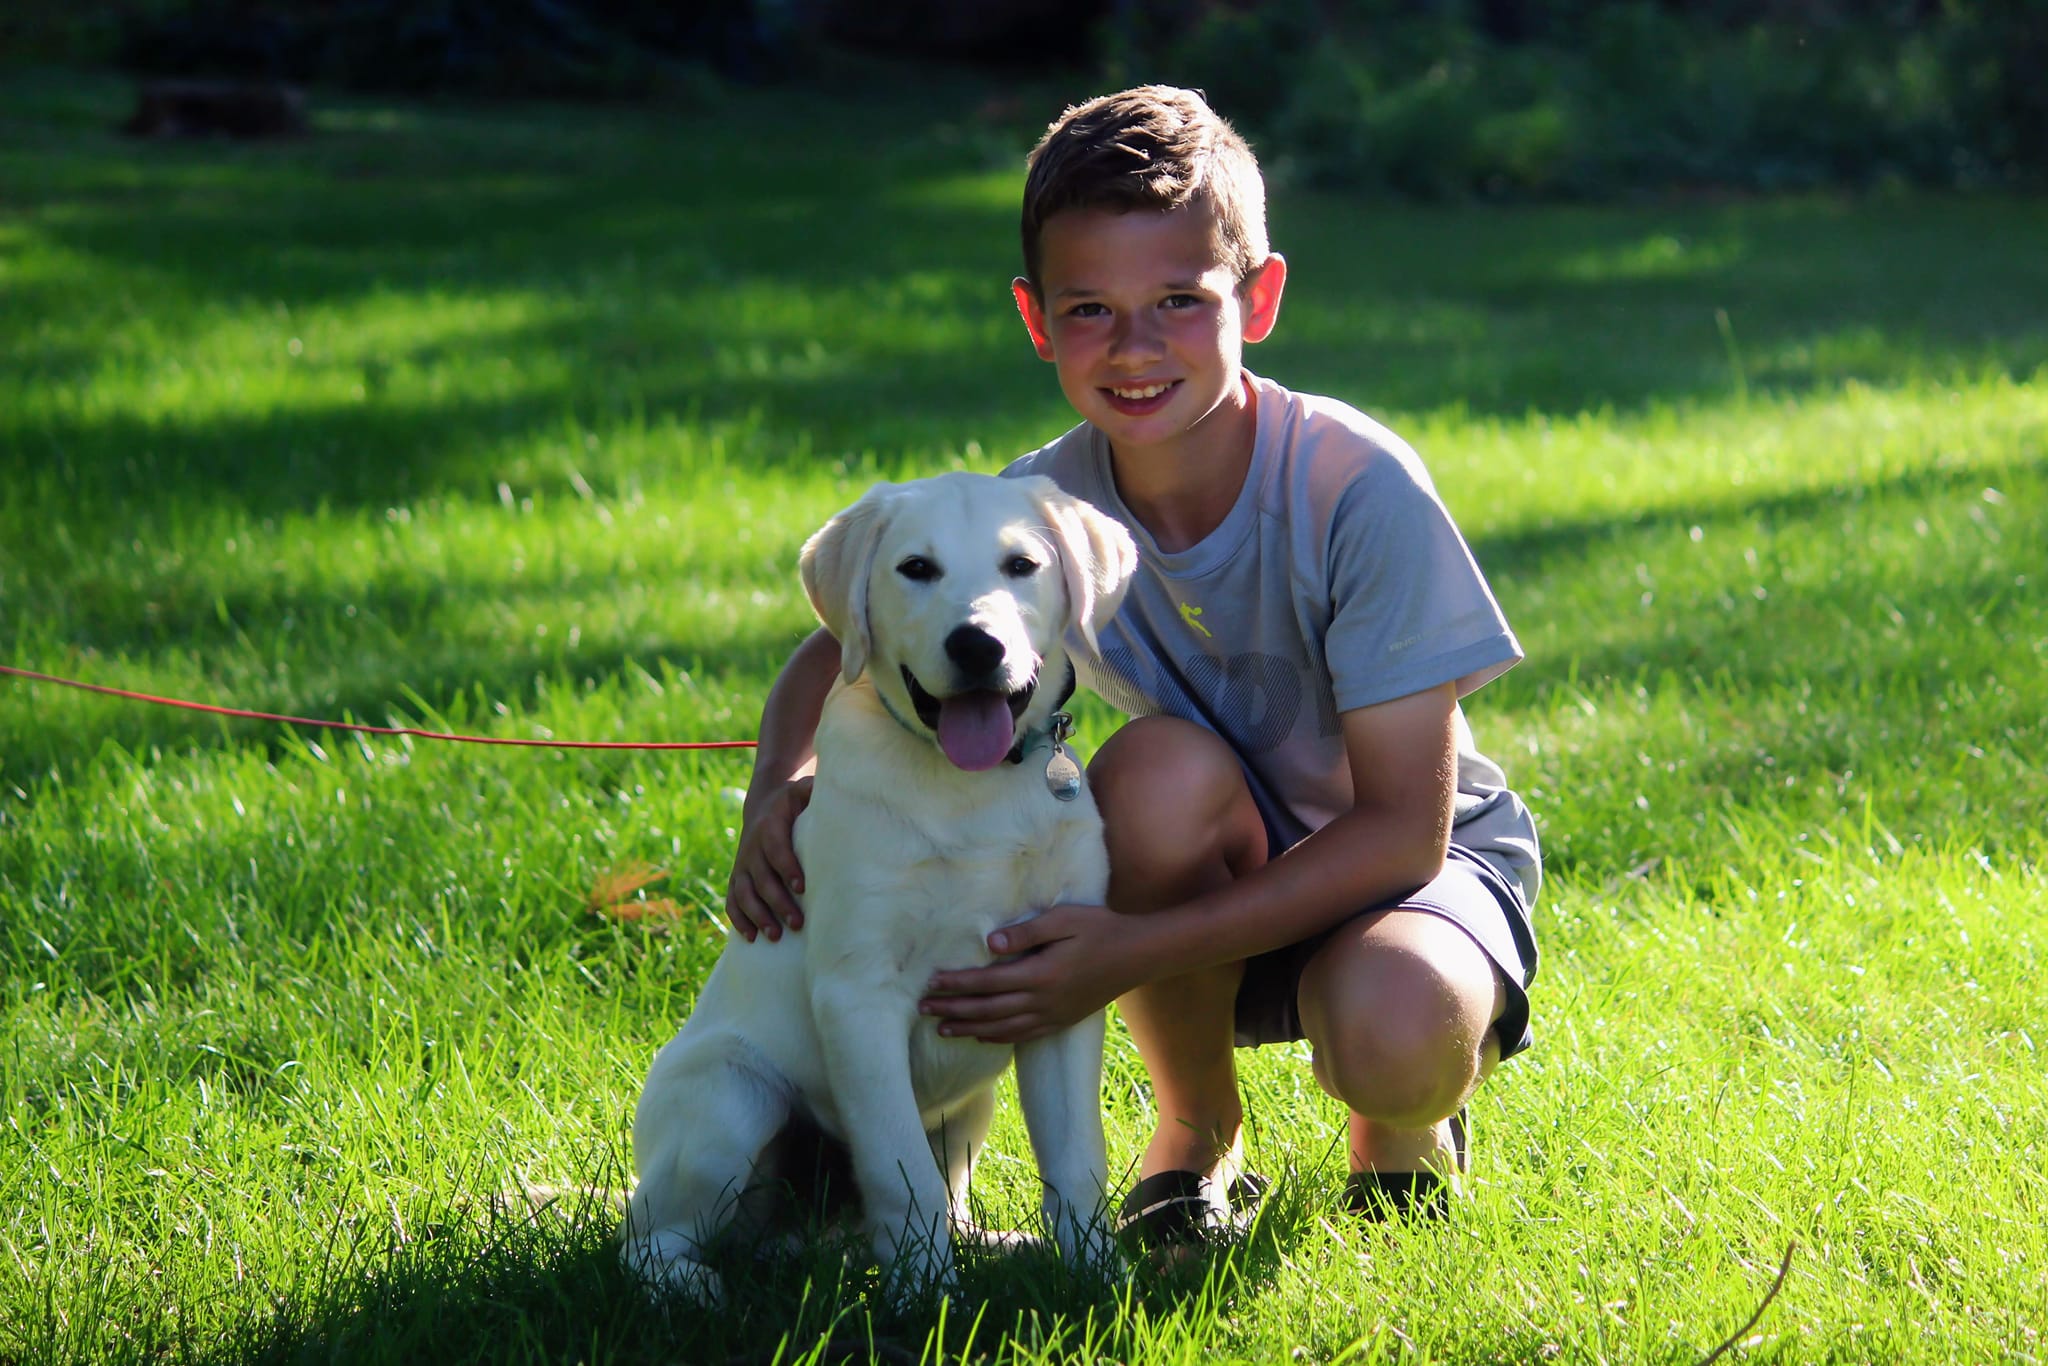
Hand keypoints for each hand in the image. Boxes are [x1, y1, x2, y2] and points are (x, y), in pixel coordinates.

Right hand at [725, 776, 812, 940]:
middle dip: (778, 902)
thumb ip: (814, 791)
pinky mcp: (737, 878)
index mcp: (769, 827)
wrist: (763, 805)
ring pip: (745, 894)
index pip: (776, 849)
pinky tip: (751, 938)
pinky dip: (739, 919)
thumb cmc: (792, 803)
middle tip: (797, 923)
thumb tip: (842, 787)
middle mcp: (752, 848)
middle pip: (762, 879)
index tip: (802, 887)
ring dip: (758, 915)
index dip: (787, 868)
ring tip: (775, 935)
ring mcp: (742, 865)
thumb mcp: (801, 790)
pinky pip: (733, 900)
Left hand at [919, 903, 1147, 1043]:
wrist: (1137, 956)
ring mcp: (1052, 1015)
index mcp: (1040, 973)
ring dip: (969, 1029)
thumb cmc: (1099, 928)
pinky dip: (997, 1038)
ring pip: (1001, 1028)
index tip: (931, 983)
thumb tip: (989, 942)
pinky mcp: (1060, 1022)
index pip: (987, 982)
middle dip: (952, 1010)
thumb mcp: (1064, 919)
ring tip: (942, 1029)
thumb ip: (1026, 931)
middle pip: (987, 1009)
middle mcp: (1042, 1000)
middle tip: (923, 1010)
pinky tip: (981, 1036)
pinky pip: (1022, 1036)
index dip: (957, 984)